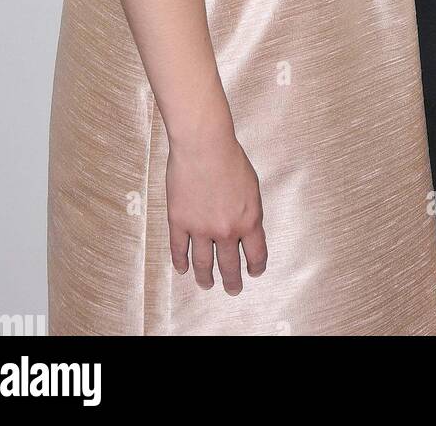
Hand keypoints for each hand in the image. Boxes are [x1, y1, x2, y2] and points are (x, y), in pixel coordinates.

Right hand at [166, 127, 267, 293]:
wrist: (204, 146)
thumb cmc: (230, 158)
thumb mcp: (252, 187)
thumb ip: (249, 211)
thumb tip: (246, 228)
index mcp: (248, 220)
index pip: (256, 254)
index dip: (256, 267)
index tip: (254, 272)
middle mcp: (226, 230)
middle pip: (229, 265)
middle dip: (232, 281)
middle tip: (233, 289)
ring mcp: (200, 229)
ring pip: (203, 264)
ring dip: (205, 277)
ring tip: (207, 284)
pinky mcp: (179, 222)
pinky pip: (179, 249)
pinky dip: (180, 262)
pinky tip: (182, 269)